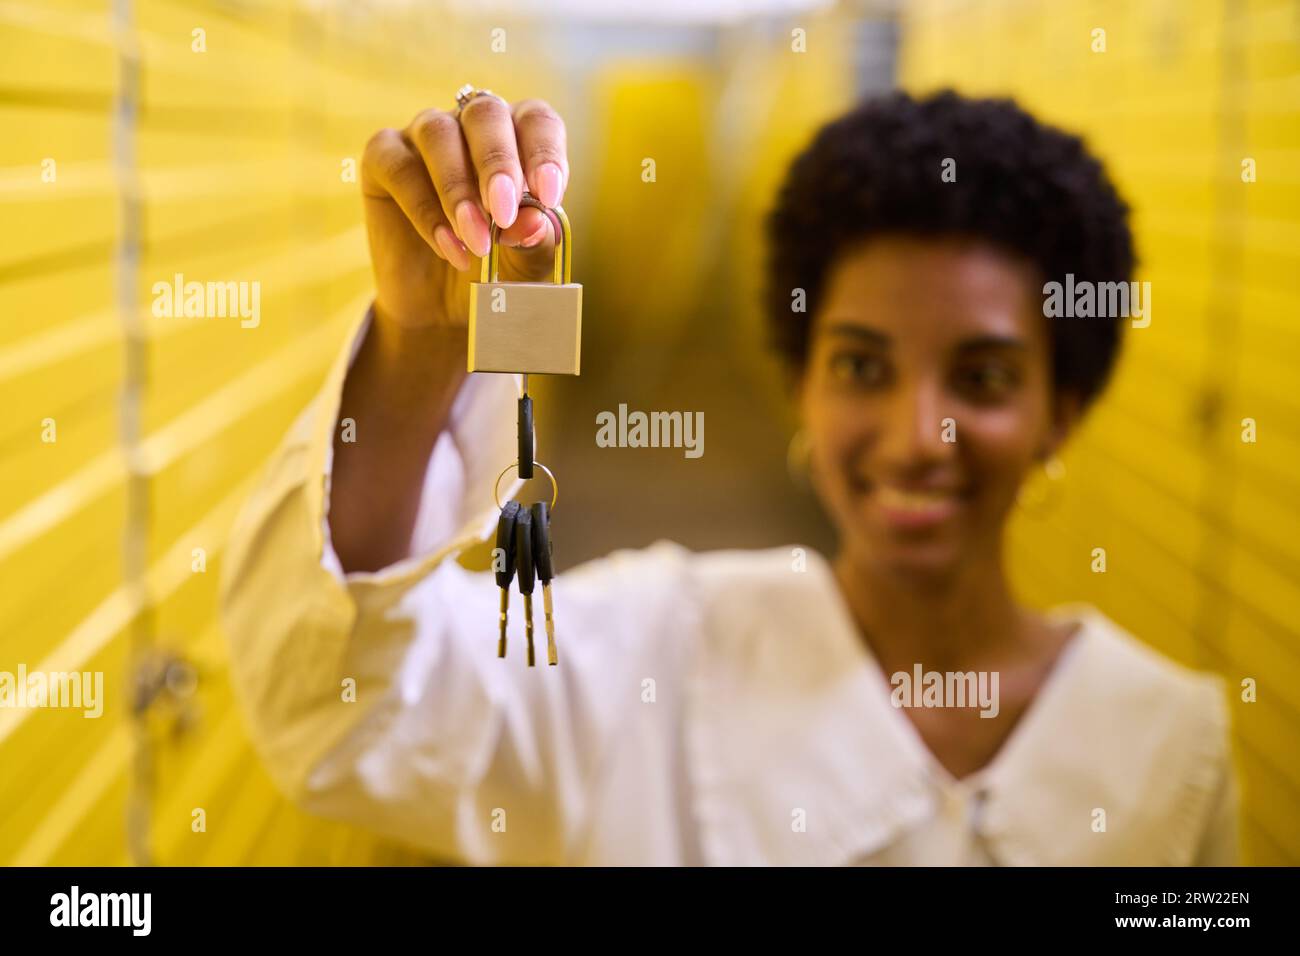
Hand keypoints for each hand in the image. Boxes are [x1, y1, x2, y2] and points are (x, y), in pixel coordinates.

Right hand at [360, 96, 568, 331]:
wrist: (442, 306)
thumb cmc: (494, 269)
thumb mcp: (526, 263)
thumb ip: (536, 240)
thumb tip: (534, 220)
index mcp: (518, 134)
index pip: (536, 120)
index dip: (544, 152)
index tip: (548, 196)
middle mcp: (470, 124)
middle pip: (484, 114)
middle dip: (497, 164)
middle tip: (503, 215)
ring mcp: (423, 136)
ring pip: (438, 133)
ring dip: (458, 189)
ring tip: (475, 241)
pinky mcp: (383, 159)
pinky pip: (399, 167)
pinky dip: (424, 209)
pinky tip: (447, 246)